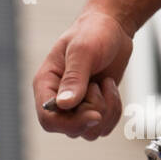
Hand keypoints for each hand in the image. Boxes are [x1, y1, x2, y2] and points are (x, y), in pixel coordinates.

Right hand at [31, 10, 133, 139]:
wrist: (113, 28)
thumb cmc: (93, 32)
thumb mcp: (82, 51)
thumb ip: (74, 78)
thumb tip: (64, 104)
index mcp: (46, 85)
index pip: (48, 120)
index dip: (70, 123)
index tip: (94, 114)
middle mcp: (58, 100)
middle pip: (71, 129)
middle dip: (93, 111)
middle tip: (98, 85)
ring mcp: (76, 107)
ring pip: (89, 131)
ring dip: (106, 110)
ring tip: (105, 84)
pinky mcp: (93, 108)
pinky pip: (104, 126)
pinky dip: (114, 111)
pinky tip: (110, 89)